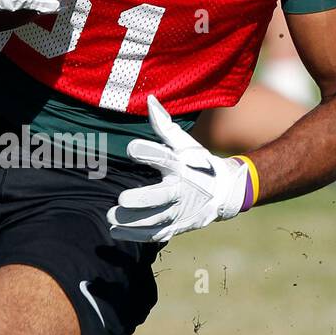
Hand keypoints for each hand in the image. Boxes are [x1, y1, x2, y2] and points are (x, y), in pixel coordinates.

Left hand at [107, 96, 253, 243]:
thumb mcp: (183, 143)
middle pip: (162, 196)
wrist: (224, 191)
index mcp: (181, 165)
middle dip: (142, 199)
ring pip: (157, 219)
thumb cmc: (196, 163)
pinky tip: (115, 231)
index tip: (131, 148)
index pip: (165, 157)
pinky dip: (136, 235)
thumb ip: (164, 125)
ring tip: (110, 217)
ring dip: (133, 221)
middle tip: (121, 200)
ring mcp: (181, 210)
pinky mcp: (179, 226)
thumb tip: (149, 99)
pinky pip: (157, 234)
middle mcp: (182, 189)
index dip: (148, 152)